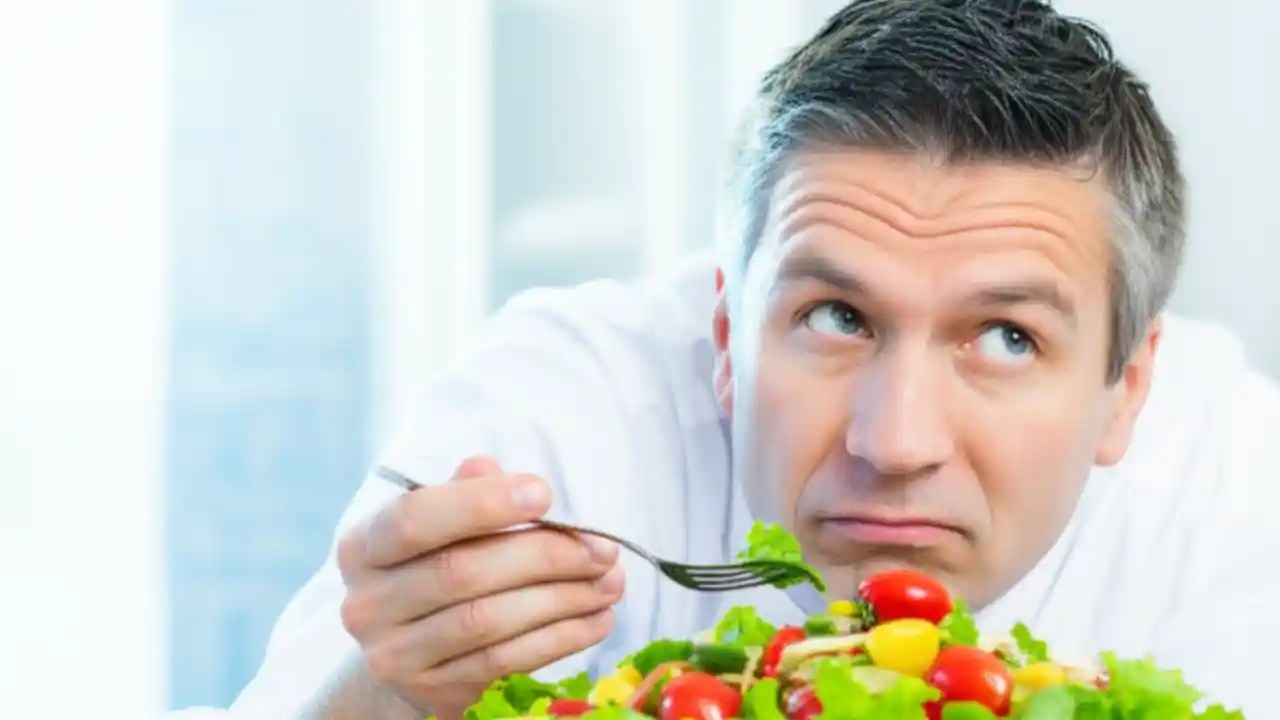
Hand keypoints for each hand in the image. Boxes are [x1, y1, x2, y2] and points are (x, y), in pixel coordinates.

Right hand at [336, 457, 623, 719]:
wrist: (408, 654)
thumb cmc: (434, 568)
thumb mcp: (440, 526)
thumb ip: (463, 494)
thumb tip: (488, 469)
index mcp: (364, 546)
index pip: (415, 519)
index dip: (480, 504)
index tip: (544, 493)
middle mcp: (367, 604)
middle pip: (462, 573)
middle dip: (544, 556)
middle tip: (603, 549)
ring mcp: (396, 656)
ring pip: (489, 621)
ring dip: (563, 600)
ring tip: (611, 582)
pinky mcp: (434, 693)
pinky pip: (506, 661)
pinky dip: (561, 638)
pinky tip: (597, 618)